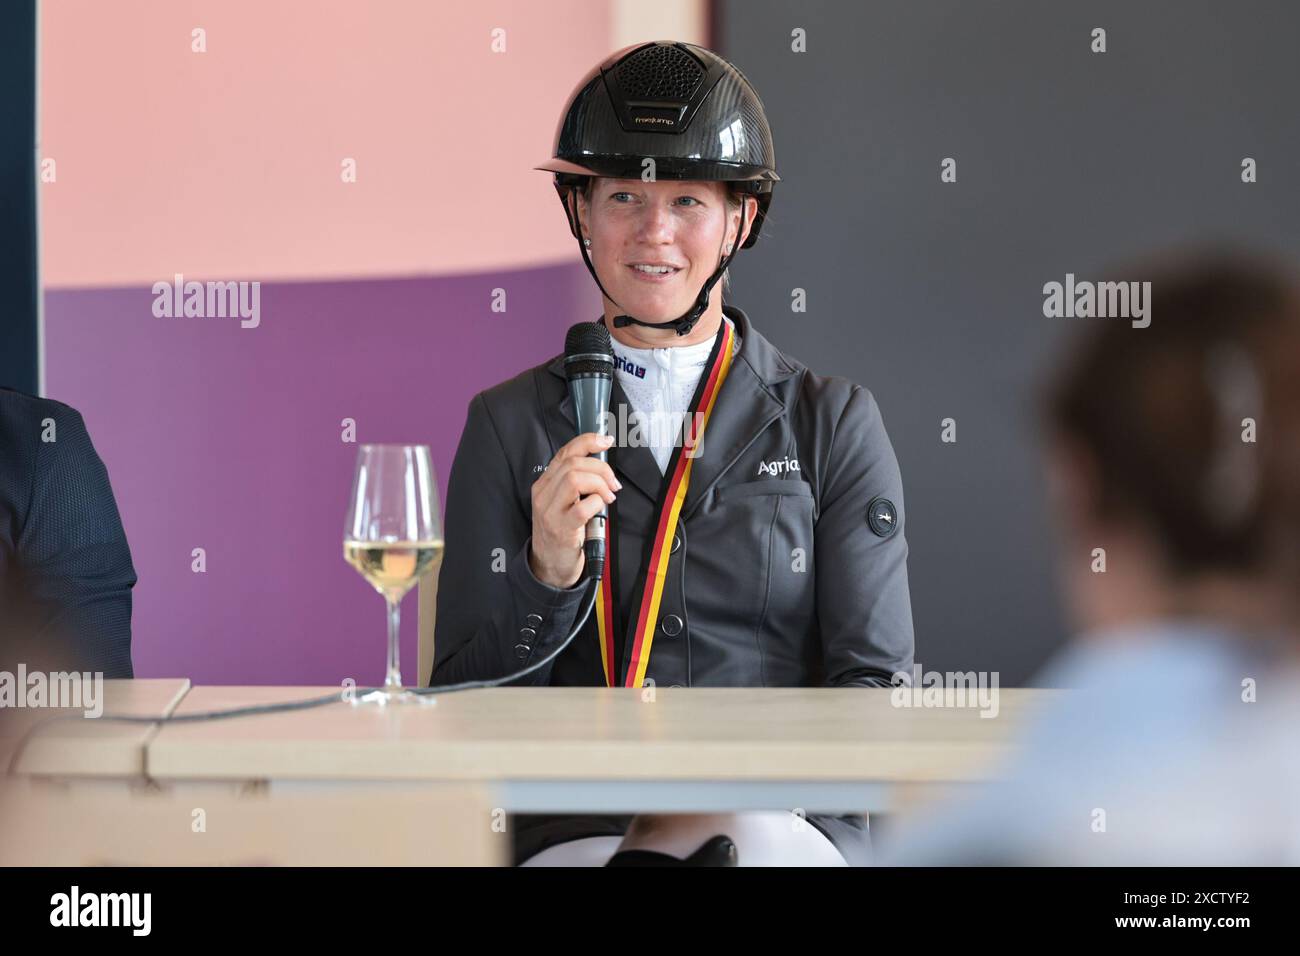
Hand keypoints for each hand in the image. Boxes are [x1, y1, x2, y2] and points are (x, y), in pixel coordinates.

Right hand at [529, 432, 619, 587]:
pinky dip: (597, 503)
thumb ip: (575, 483)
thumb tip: (602, 466)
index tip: (606, 441)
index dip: (587, 442)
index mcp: (544, 483)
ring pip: (575, 479)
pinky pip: (583, 507)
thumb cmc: (562, 531)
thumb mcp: (563, 502)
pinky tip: (600, 508)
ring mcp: (550, 511)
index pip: (565, 452)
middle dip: (601, 468)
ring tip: (608, 496)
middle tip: (613, 484)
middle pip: (573, 464)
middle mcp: (543, 493)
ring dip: (599, 484)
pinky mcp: (561, 528)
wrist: (549, 564)